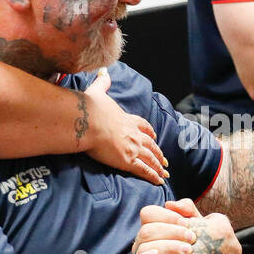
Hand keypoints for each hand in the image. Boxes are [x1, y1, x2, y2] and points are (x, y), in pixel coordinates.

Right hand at [83, 68, 168, 184]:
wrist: (88, 121)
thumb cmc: (90, 108)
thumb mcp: (98, 92)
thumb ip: (102, 83)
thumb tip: (103, 72)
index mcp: (127, 119)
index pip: (143, 126)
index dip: (149, 132)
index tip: (153, 135)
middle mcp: (133, 134)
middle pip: (151, 144)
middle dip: (158, 152)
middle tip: (164, 160)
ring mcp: (133, 148)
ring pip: (151, 159)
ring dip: (158, 166)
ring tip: (165, 172)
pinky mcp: (128, 161)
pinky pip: (145, 170)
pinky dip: (153, 176)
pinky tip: (160, 181)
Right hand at [127, 202, 197, 253]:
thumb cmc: (200, 245)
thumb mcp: (199, 225)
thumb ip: (188, 209)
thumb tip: (170, 204)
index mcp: (153, 226)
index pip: (148, 213)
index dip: (167, 216)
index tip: (187, 224)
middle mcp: (143, 240)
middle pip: (147, 230)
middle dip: (172, 232)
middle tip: (192, 238)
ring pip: (144, 247)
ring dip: (167, 247)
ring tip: (188, 251)